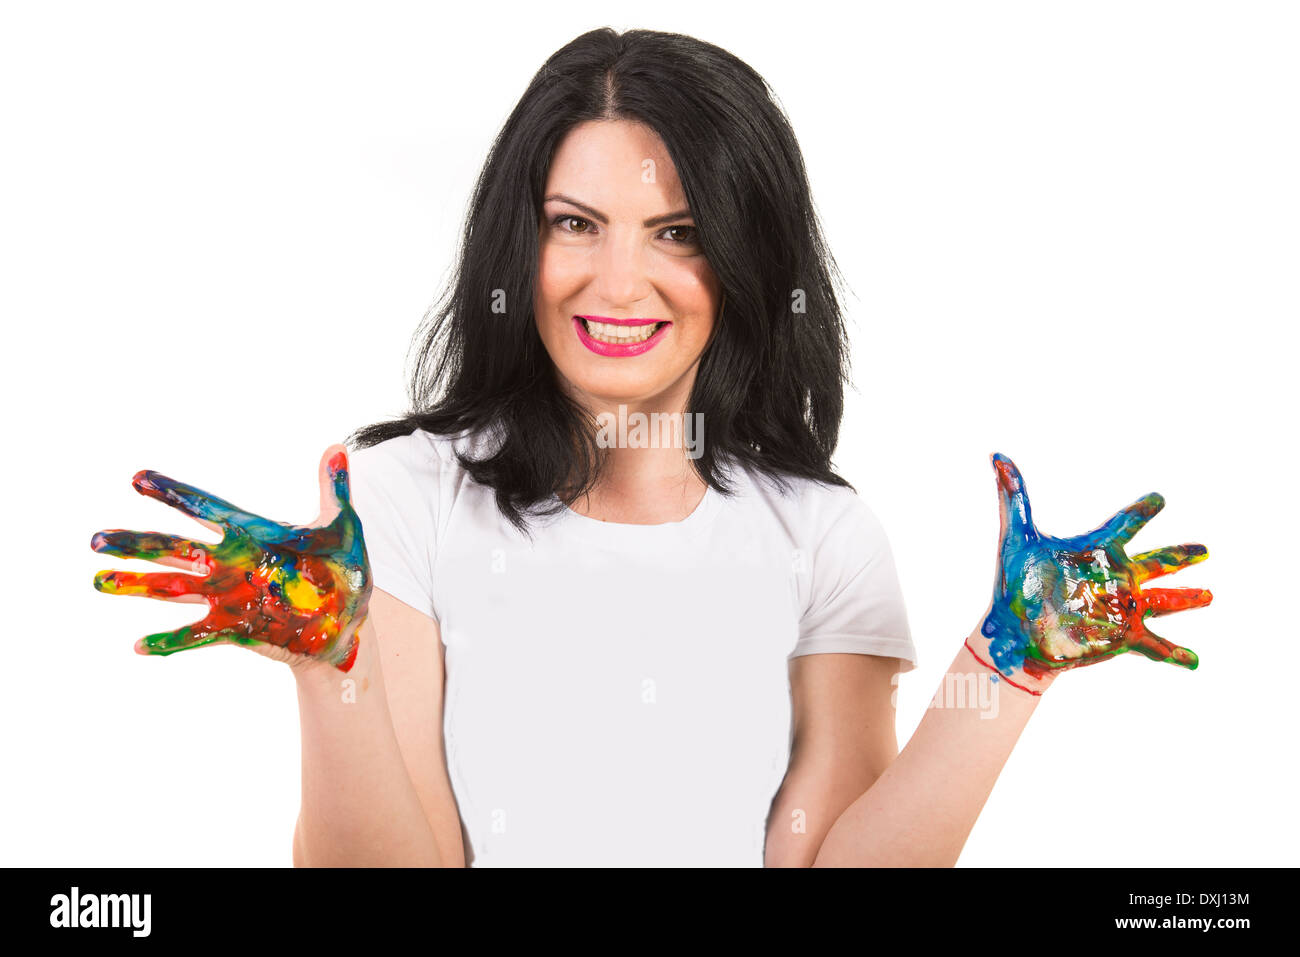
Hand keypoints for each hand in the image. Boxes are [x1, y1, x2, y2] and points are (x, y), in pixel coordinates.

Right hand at [91, 444, 370, 671]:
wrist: (349, 624)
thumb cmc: (345, 574)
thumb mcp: (343, 528)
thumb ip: (335, 489)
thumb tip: (337, 446)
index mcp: (253, 535)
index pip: (207, 508)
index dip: (174, 494)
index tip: (138, 478)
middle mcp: (232, 563)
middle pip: (175, 548)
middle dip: (136, 543)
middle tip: (94, 539)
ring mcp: (230, 596)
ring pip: (175, 589)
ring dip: (138, 586)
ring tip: (99, 581)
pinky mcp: (237, 629)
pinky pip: (197, 635)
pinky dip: (170, 641)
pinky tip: (139, 645)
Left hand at [973, 453, 1211, 692]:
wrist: (1014, 633)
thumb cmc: (1015, 584)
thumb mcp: (1016, 538)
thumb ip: (1014, 497)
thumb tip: (997, 456)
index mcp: (1095, 551)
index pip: (1124, 524)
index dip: (1141, 511)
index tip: (1158, 498)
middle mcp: (1114, 577)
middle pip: (1156, 562)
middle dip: (1179, 555)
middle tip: (1204, 548)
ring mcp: (1120, 607)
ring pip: (1164, 601)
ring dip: (1186, 599)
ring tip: (1209, 594)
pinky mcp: (1120, 637)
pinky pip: (1155, 646)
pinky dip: (1176, 654)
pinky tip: (1194, 661)